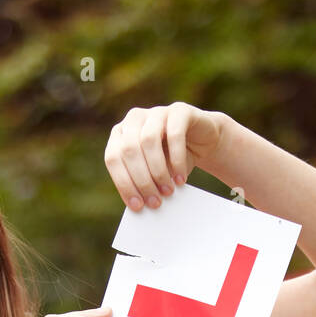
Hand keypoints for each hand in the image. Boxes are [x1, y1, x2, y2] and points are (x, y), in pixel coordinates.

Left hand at [103, 103, 225, 210]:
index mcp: (120, 135)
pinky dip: (177, 160)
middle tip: (155, 202)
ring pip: (148, 141)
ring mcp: (155, 112)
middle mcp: (134, 119)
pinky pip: (174, 134)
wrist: (202, 142)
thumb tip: (138, 204)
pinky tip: (181, 178)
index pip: (113, 158)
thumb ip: (142, 183)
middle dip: (142, 180)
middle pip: (129, 150)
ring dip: (158, 171)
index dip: (124, 183)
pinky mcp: (178, 110)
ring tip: (168, 191)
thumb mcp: (152, 174)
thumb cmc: (172, 161)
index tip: (137, 206)